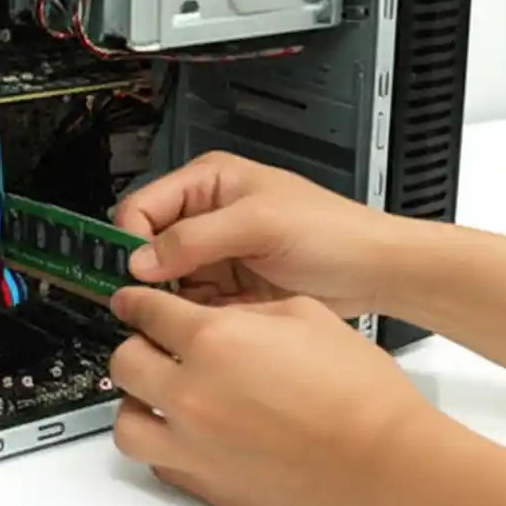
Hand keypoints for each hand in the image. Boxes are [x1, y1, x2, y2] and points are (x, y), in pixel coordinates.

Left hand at [109, 287, 441, 505]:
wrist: (389, 466)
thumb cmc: (362, 397)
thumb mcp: (306, 315)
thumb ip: (247, 309)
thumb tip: (217, 313)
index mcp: (217, 340)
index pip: (147, 310)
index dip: (136, 301)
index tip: (133, 303)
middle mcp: (193, 394)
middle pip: (124, 361)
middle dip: (135, 345)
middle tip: (152, 344)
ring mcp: (194, 445)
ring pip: (126, 421)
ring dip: (137, 400)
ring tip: (159, 394)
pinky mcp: (206, 484)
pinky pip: (157, 462)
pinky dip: (163, 443)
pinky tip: (187, 431)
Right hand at [114, 151, 406, 316]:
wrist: (375, 273)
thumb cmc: (334, 232)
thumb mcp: (259, 224)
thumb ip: (195, 238)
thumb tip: (140, 259)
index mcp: (207, 182)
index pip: (141, 208)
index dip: (130, 240)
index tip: (130, 274)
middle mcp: (205, 216)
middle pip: (147, 246)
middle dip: (145, 274)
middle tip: (143, 302)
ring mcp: (216, 256)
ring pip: (164, 281)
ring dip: (168, 300)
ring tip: (180, 315)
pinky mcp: (228, 290)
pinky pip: (190, 305)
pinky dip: (190, 317)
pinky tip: (203, 323)